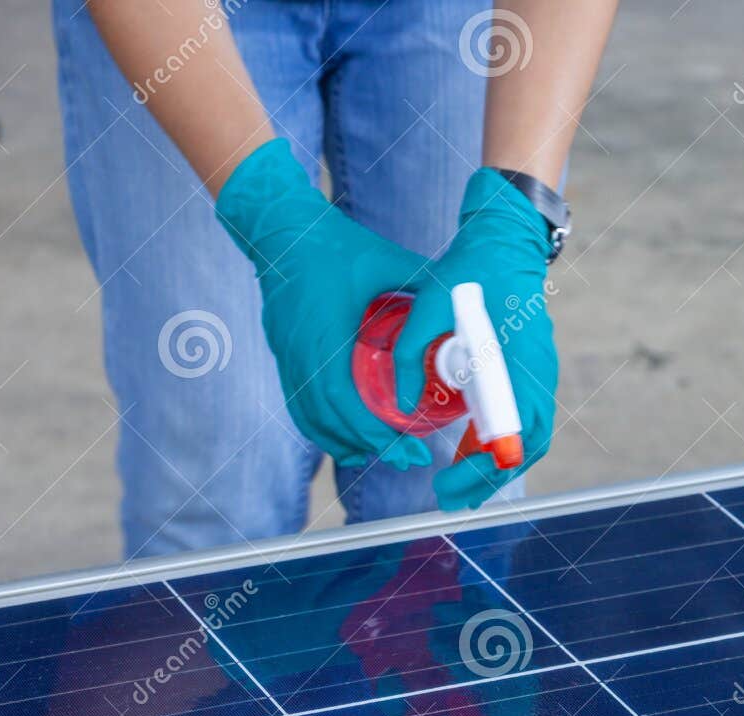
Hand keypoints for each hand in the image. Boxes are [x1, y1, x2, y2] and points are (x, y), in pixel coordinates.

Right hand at [215, 139, 431, 469]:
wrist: (279, 227)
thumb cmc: (334, 242)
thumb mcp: (386, 259)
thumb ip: (424, 281)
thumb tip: (463, 299)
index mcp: (328, 336)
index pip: (346, 403)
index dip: (375, 432)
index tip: (409, 447)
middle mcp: (302, 354)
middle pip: (331, 421)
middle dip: (370, 446)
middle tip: (408, 461)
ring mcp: (288, 357)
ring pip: (311, 418)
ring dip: (343, 442)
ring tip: (378, 456)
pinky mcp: (283, 355)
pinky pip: (298, 404)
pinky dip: (322, 427)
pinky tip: (346, 437)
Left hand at [392, 168, 557, 510]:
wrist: (505, 241)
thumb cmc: (469, 271)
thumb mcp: (426, 308)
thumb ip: (408, 358)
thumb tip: (398, 409)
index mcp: (515, 365)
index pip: (513, 439)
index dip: (483, 473)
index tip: (448, 485)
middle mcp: (538, 375)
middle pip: (526, 448)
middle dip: (488, 480)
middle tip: (450, 498)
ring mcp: (542, 374)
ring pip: (529, 437)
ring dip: (496, 463)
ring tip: (458, 480)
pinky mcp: (536, 371)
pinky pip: (525, 418)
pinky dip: (500, 441)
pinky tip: (470, 448)